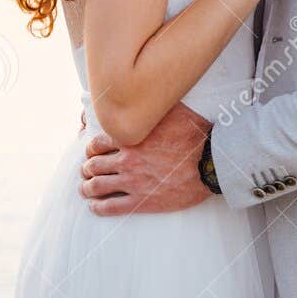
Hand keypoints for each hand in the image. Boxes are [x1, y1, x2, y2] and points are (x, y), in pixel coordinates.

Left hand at [79, 102, 213, 214]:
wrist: (210, 163)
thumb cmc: (194, 135)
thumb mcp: (173, 109)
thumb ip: (154, 104)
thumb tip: (147, 90)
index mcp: (130, 138)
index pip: (97, 144)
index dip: (91, 149)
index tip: (92, 152)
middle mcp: (126, 160)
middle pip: (93, 166)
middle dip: (87, 168)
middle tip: (87, 171)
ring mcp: (132, 182)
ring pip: (97, 186)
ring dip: (87, 188)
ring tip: (85, 189)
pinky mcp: (142, 202)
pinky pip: (111, 207)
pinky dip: (98, 207)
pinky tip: (95, 206)